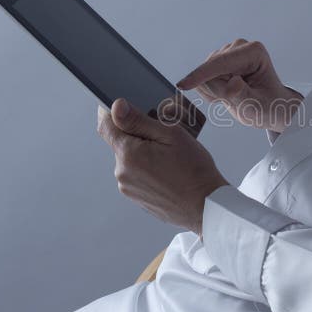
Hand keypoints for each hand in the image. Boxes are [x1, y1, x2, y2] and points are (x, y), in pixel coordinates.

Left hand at [97, 98, 228, 233]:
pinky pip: (136, 174)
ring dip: (143, 152)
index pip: (105, 125)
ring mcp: (128, 187)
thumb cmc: (194, 171)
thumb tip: (116, 106)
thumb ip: (139, 120)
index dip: (109, 111)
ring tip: (170, 157)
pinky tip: (167, 171)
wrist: (206, 206)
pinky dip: (147, 168)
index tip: (120, 105)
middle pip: (120, 142)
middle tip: (163, 135)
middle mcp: (122, 172)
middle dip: (136, 134)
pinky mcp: (136, 197)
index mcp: (129, 154)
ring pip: (129, 159)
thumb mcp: (172, 135)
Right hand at [177, 39, 302, 132]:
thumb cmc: (269, 105)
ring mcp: (227, 52)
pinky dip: (211, 92)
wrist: (271, 105)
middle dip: (217, 91)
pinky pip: (201, 80)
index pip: (220, 64)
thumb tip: (232, 83)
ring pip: (203, 76)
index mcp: (253, 52)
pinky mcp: (218, 61)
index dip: (200, 75)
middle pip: (209, 71)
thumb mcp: (258, 107)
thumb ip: (243, 95)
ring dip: (215, 92)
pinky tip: (227, 94)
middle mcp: (239, 46)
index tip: (182, 86)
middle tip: (238, 101)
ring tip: (235, 98)